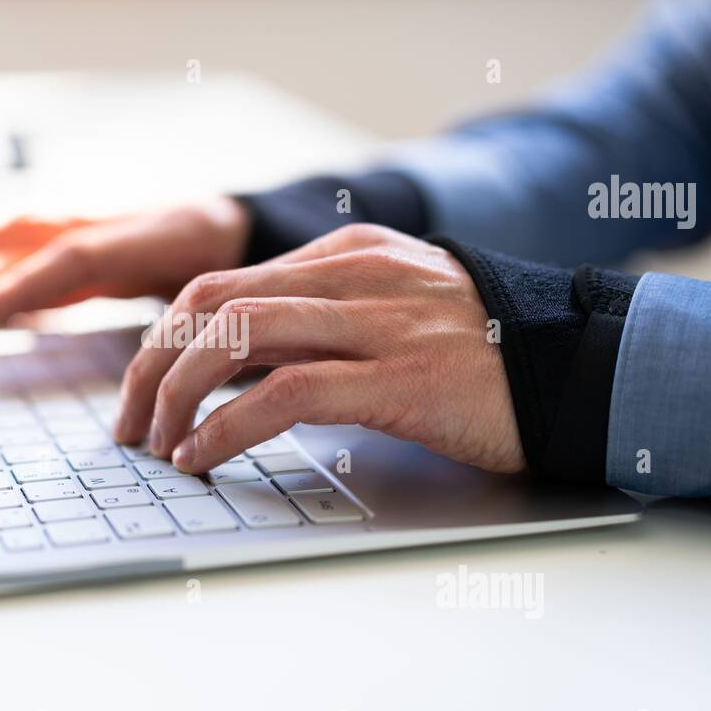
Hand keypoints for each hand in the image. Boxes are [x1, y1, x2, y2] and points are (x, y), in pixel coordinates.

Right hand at [0, 197, 251, 347]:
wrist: (232, 230)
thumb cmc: (222, 264)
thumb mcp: (212, 288)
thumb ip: (182, 319)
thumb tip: (153, 370)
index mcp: (131, 234)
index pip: (61, 260)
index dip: (12, 291)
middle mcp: (94, 226)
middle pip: (17, 233)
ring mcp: (78, 234)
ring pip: (10, 245)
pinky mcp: (73, 255)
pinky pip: (24, 267)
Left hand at [113, 224, 524, 474]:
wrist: (580, 371)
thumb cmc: (481, 357)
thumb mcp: (391, 315)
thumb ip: (319, 325)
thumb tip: (231, 373)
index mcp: (346, 254)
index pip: (220, 282)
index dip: (162, 339)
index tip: (141, 389)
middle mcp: (354, 274)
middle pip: (210, 304)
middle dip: (150, 366)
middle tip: (131, 424)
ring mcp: (377, 321)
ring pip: (235, 337)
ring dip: (175, 397)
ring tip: (158, 446)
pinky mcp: (399, 377)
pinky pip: (285, 394)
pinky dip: (226, 428)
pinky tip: (203, 456)